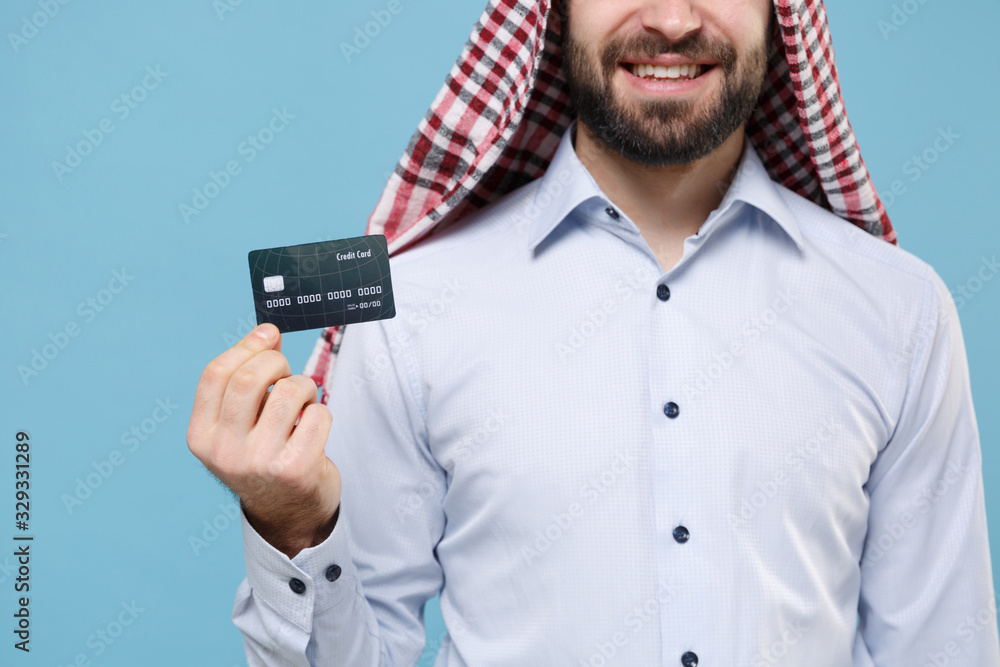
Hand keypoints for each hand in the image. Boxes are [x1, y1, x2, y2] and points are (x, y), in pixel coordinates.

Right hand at [187, 323, 340, 557]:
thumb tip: (266, 332)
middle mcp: (224, 452)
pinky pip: (317, 415)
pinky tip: (313, 428)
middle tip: (287, 373)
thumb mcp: (241, 423)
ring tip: (304, 404)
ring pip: (290, 392)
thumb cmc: (265, 456)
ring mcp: (259, 463)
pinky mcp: (295, 469)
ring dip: (305, 388)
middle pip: (250, 378)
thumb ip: (247, 379)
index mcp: (201, 436)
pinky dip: (321, 412)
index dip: (247, 347)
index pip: (216, 374)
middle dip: (277, 363)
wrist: (288, 515)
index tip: (269, 334)